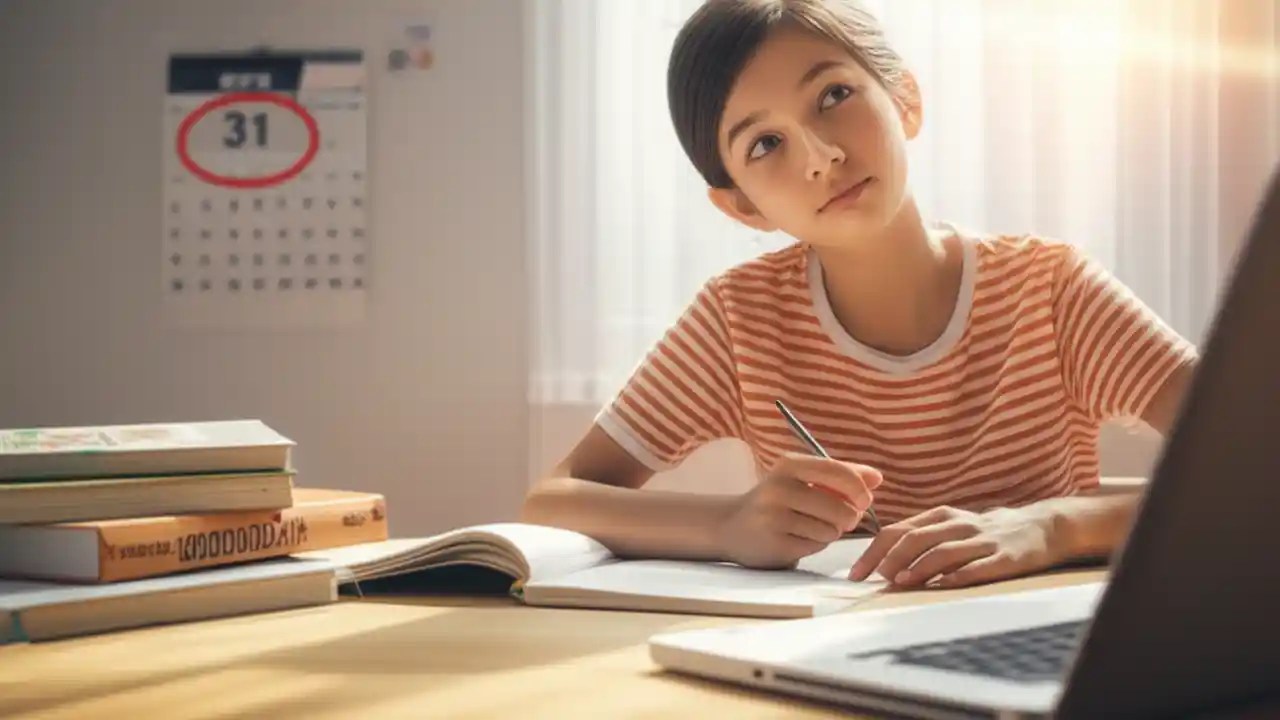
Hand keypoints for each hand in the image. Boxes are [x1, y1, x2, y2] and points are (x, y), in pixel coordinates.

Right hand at [715, 453, 882, 569]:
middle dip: (849, 517)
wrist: (731, 525)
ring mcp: (774, 517)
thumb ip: (840, 475)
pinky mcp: (775, 543)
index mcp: (788, 465)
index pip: (837, 472)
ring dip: (831, 532)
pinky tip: (798, 538)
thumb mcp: (804, 479)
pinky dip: (815, 544)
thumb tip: (877, 478)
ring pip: (830, 530)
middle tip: (842, 519)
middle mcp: (778, 488)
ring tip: (813, 527)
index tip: (865, 499)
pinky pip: (815, 546)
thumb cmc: (777, 499)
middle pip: (840, 508)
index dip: (859, 488)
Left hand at [847, 505, 1063, 588]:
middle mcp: (958, 525)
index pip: (897, 531)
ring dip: (918, 567)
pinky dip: (959, 575)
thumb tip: (883, 563)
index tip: (855, 574)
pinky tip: (944, 585)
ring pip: (943, 551)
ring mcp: (982, 540)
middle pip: (914, 538)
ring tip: (899, 582)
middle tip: (871, 580)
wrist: (1041, 526)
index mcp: (940, 516)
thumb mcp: (951, 527)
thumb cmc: (985, 532)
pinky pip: (979, 567)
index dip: (873, 552)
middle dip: (887, 559)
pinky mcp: (1005, 557)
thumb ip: (922, 539)